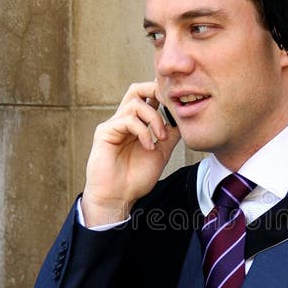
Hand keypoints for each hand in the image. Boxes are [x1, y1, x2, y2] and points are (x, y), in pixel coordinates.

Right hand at [80, 81, 180, 225]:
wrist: (118, 197)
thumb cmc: (135, 179)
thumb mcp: (161, 153)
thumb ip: (170, 135)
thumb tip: (183, 120)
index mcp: (136, 124)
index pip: (147, 97)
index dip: (162, 95)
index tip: (179, 105)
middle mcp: (123, 121)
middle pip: (136, 89)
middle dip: (155, 90)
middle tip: (170, 105)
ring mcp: (113, 125)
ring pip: (136, 103)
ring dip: (154, 119)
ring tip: (160, 138)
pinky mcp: (105, 132)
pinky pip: (127, 119)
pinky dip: (143, 131)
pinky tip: (148, 146)